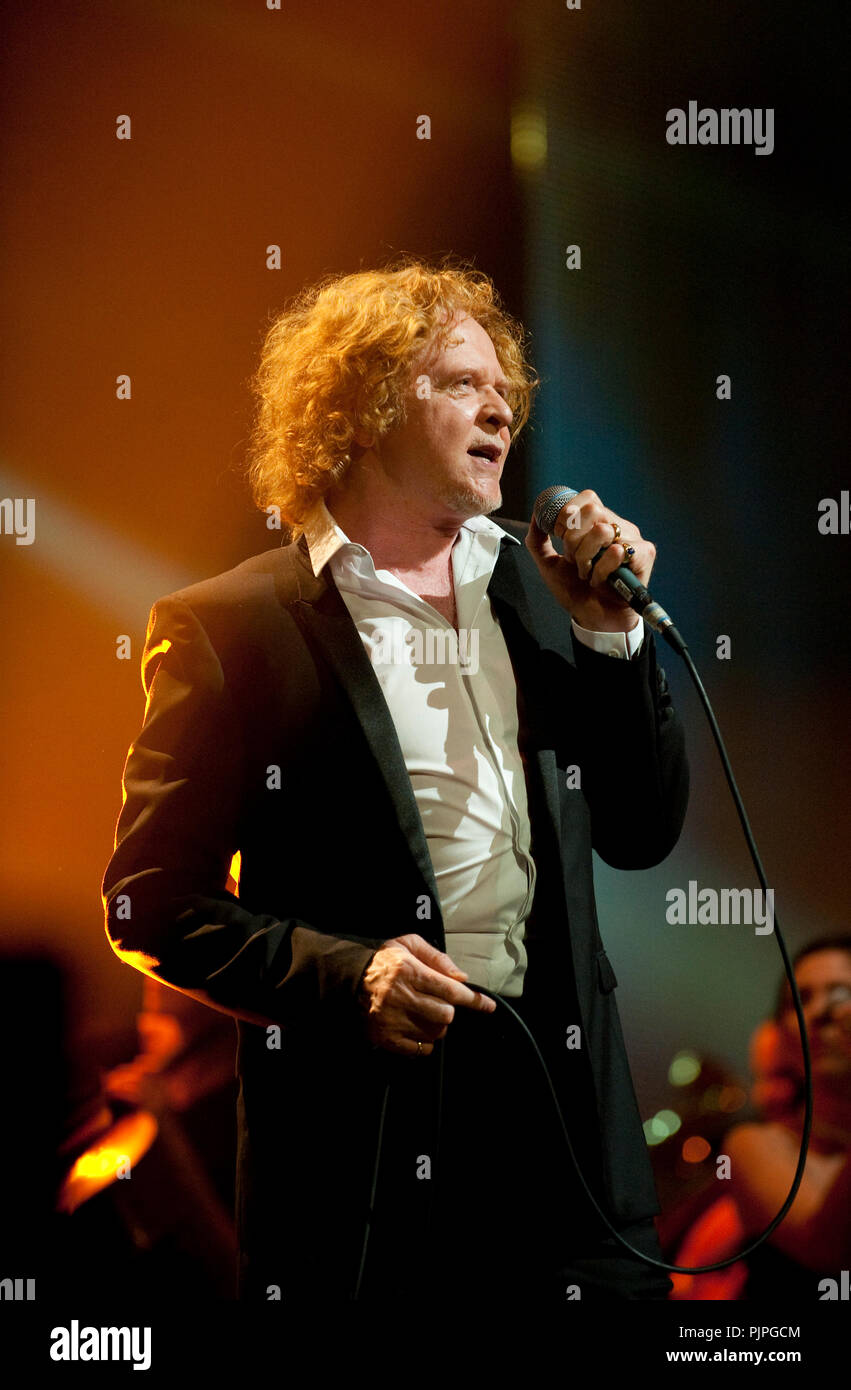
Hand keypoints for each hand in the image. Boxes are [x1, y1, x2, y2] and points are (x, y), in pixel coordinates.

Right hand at [358, 933, 495, 1056]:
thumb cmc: (385, 960)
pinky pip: (420, 1048)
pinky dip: (424, 1040)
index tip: (488, 1005)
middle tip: (438, 1001)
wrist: (350, 978)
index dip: (473, 999)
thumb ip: (437, 958)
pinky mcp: (386, 1037)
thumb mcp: (409, 944)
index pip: (451, 990)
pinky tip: (416, 1026)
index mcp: (409, 971)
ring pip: (434, 1033)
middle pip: (445, 1015)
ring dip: (436, 1025)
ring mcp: (392, 1020)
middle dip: (448, 1009)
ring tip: (424, 1013)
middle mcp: (400, 996)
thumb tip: (461, 977)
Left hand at [525, 489, 654, 633]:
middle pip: (592, 510)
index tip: (560, 536)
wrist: (593, 618)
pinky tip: (601, 580)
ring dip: (585, 556)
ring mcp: (632, 539)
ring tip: (586, 572)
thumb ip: (538, 541)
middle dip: (573, 538)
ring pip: (602, 530)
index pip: (586, 497)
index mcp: (597, 522)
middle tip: (573, 559)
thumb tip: (535, 517)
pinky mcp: (644, 554)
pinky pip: (618, 552)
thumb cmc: (576, 590)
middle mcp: (617, 525)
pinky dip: (602, 569)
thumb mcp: (549, 565)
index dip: (568, 513)